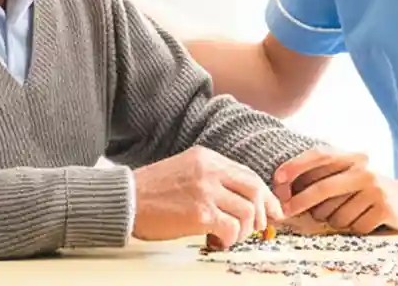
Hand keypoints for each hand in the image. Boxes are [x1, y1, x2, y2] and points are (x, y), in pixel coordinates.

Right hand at [131, 146, 282, 248]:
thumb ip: (210, 178)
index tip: (272, 210)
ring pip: (248, 211)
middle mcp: (210, 170)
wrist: (125, 200)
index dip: (265, 194)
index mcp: (207, 158)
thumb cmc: (151, 192)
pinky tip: (218, 241)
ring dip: (244, 230)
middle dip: (263, 212)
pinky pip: (232, 228)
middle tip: (259, 228)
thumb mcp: (184, 171)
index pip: (247, 174)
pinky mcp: (200, 213)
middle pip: (254, 189)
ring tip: (230, 237)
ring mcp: (206, 190)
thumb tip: (239, 199)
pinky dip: (231, 238)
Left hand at [276, 148, 397, 234]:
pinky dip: (353, 228)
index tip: (277, 179)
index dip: (296, 166)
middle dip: (300, 202)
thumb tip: (285, 190)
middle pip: (322, 188)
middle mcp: (363, 169)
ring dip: (335, 220)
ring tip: (350, 212)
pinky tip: (366, 218)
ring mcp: (374, 188)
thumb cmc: (368, 191)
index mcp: (351, 158)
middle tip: (285, 212)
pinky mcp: (384, 208)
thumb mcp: (348, 177)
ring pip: (336, 214)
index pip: (319, 156)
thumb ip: (322, 178)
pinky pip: (353, 226)